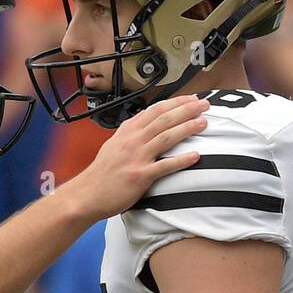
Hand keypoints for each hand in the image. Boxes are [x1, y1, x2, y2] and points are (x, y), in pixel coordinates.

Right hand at [65, 95, 209, 223]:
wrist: (87, 194)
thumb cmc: (102, 173)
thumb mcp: (113, 144)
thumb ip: (129, 132)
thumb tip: (142, 121)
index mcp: (128, 131)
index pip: (155, 110)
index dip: (175, 102)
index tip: (191, 98)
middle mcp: (133, 141)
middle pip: (164, 119)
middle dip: (186, 109)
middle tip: (204, 104)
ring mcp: (137, 158)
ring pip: (166, 137)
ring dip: (187, 128)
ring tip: (204, 122)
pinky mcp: (140, 176)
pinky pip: (164, 166)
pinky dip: (181, 160)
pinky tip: (195, 155)